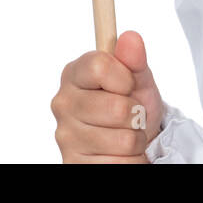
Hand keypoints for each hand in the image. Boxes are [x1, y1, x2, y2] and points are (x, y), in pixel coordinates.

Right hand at [51, 30, 165, 162]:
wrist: (134, 143)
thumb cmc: (132, 107)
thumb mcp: (139, 79)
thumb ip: (134, 59)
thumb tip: (131, 37)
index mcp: (75, 74)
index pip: (99, 66)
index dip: (124, 77)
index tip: (127, 84)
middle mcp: (63, 104)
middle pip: (117, 107)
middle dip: (135, 113)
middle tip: (129, 115)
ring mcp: (66, 137)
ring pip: (123, 139)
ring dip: (135, 139)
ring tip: (125, 134)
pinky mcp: (74, 164)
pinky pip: (120, 164)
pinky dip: (131, 160)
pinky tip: (119, 154)